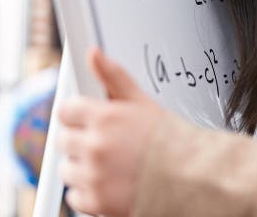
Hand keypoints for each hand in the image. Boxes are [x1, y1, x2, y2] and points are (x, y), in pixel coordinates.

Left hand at [57, 48, 163, 215]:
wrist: (193, 179)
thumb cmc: (172, 141)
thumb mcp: (142, 102)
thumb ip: (113, 76)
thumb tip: (93, 53)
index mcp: (104, 118)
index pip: (66, 110)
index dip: (78, 115)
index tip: (87, 120)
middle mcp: (95, 146)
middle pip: (63, 140)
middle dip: (80, 141)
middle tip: (104, 144)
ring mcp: (94, 176)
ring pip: (67, 170)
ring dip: (83, 168)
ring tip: (110, 166)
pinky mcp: (96, 203)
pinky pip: (75, 197)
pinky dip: (89, 193)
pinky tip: (110, 184)